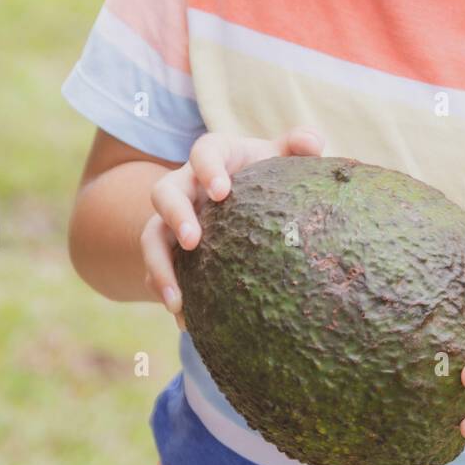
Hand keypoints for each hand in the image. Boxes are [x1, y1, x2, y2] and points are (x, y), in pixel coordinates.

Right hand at [141, 127, 325, 329]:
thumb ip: (298, 145)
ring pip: (151, 238)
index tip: (221, 191)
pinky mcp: (166, 249)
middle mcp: (184, 185)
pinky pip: (155, 271)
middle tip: (193, 240)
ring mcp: (169, 219)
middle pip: (164, 192)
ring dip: (159, 266)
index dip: (208, 169)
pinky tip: (186, 322)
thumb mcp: (278, 157)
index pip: (204, 152)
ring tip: (177, 300)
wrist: (237, 197)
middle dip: (175, 215)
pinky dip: (167, 293)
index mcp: (213, 156)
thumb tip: (313, 142)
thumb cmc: (262, 173)